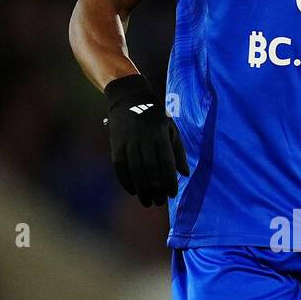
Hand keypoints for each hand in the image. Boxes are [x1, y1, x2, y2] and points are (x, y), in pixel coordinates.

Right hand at [103, 73, 188, 206]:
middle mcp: (144, 139)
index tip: (172, 194)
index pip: (166, 163)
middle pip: (151, 170)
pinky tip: (133, 191)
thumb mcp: (171, 129)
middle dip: (156, 189)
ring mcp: (128, 142)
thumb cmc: (155, 116)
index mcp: (160, 136)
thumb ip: (178, 151)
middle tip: (159, 202)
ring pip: (135, 171)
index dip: (169, 181)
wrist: (129, 97)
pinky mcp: (115, 144)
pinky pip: (120, 167)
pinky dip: (126, 181)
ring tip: (147, 201)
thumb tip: (185, 174)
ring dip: (142, 189)